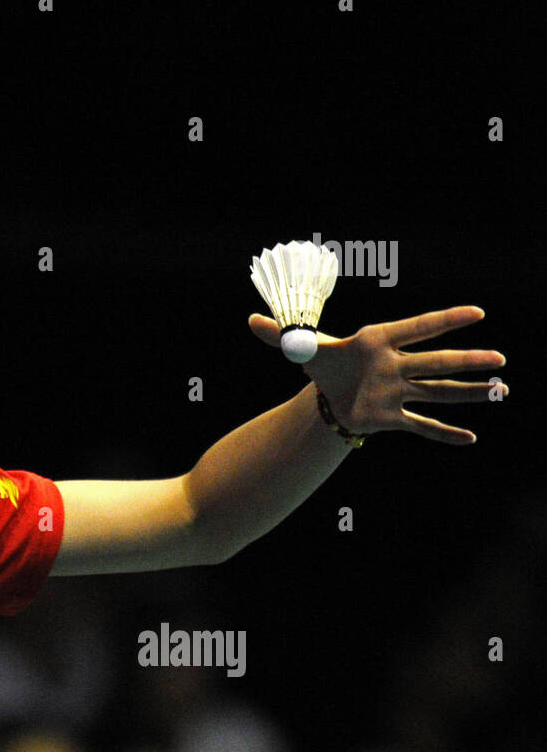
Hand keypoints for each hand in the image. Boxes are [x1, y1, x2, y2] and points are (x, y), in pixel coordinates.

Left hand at [247, 306, 507, 444]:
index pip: (416, 328)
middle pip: (436, 362)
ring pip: (438, 393)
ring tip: (501, 388)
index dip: (444, 320)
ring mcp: (398, 391)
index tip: (477, 312)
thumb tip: (251, 320)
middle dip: (466, 360)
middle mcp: (396, 365)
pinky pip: (422, 426)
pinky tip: (470, 439)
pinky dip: (443, 434)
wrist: (326, 396)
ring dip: (468, 392)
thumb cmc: (325, 366)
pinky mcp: (392, 417)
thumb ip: (280, 335)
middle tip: (499, 357)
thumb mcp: (303, 350)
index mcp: (378, 341)